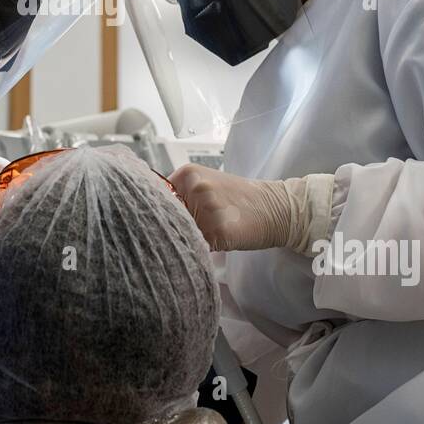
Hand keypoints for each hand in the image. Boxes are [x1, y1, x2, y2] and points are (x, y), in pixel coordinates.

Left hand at [169, 164, 333, 252]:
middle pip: (164, 216)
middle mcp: (195, 187)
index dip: (156, 213)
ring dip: (187, 239)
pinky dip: (201, 250)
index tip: (159, 222)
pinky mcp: (218, 231)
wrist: (274, 208)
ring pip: (179, 233)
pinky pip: (197, 247)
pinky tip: (215, 243)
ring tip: (207, 235)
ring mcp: (207, 208)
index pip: (154, 196)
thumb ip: (180, 194)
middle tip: (188, 231)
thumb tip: (149, 212)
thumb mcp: (206, 185)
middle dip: (171, 228)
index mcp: (188, 173)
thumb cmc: (238, 199)